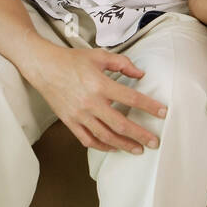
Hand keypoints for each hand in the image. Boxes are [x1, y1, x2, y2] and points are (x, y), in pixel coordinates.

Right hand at [30, 45, 167, 153]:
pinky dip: (102, 146)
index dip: (149, 106)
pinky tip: (113, 147)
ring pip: (105, 136)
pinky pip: (87, 139)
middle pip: (120, 124)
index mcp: (100, 84)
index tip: (163, 113)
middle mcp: (90, 103)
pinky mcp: (70, 121)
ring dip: (123, 145)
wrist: (43, 67)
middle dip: (140, 135)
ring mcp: (79, 115)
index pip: (130, 99)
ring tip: (138, 149)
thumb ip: (122, 63)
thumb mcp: (99, 56)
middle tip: (155, 142)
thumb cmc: (72, 60)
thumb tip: (140, 75)